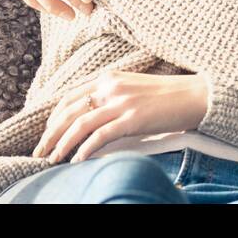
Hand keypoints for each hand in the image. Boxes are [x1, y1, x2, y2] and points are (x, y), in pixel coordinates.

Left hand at [32, 70, 208, 163]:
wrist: (197, 95)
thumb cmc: (169, 95)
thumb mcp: (135, 88)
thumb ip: (112, 96)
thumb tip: (93, 118)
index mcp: (109, 77)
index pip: (70, 96)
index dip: (53, 117)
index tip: (46, 133)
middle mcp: (111, 87)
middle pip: (69, 111)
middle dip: (50, 134)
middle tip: (39, 151)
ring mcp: (122, 102)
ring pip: (80, 124)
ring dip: (62, 144)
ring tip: (52, 160)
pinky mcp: (133, 119)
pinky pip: (100, 136)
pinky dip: (85, 149)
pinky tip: (77, 160)